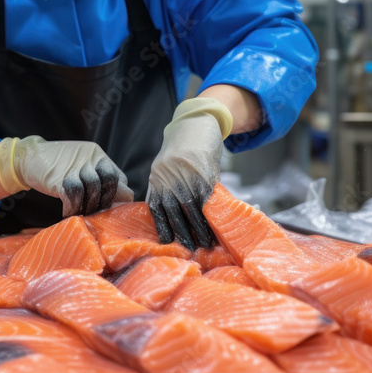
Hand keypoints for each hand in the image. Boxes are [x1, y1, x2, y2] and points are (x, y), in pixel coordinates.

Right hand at [0, 136, 133, 215]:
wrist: (28, 157)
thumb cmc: (57, 163)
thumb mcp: (81, 163)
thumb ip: (99, 175)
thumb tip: (122, 195)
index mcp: (96, 154)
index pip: (117, 175)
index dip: (119, 193)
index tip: (115, 205)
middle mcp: (88, 158)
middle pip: (108, 182)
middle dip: (105, 201)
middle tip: (98, 211)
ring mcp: (74, 168)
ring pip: (92, 191)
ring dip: (88, 207)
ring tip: (83, 213)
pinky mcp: (60, 179)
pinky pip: (73, 197)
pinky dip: (73, 209)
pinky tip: (69, 212)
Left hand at [147, 97, 232, 249]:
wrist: (196, 123)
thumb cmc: (182, 150)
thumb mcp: (167, 167)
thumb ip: (167, 187)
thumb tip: (174, 215)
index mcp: (156, 178)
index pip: (156, 207)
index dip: (162, 226)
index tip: (167, 242)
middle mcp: (168, 178)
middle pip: (173, 211)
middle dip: (182, 232)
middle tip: (190, 249)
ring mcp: (186, 176)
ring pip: (191, 207)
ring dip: (199, 228)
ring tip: (206, 243)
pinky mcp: (204, 173)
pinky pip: (207, 198)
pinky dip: (210, 214)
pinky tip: (215, 225)